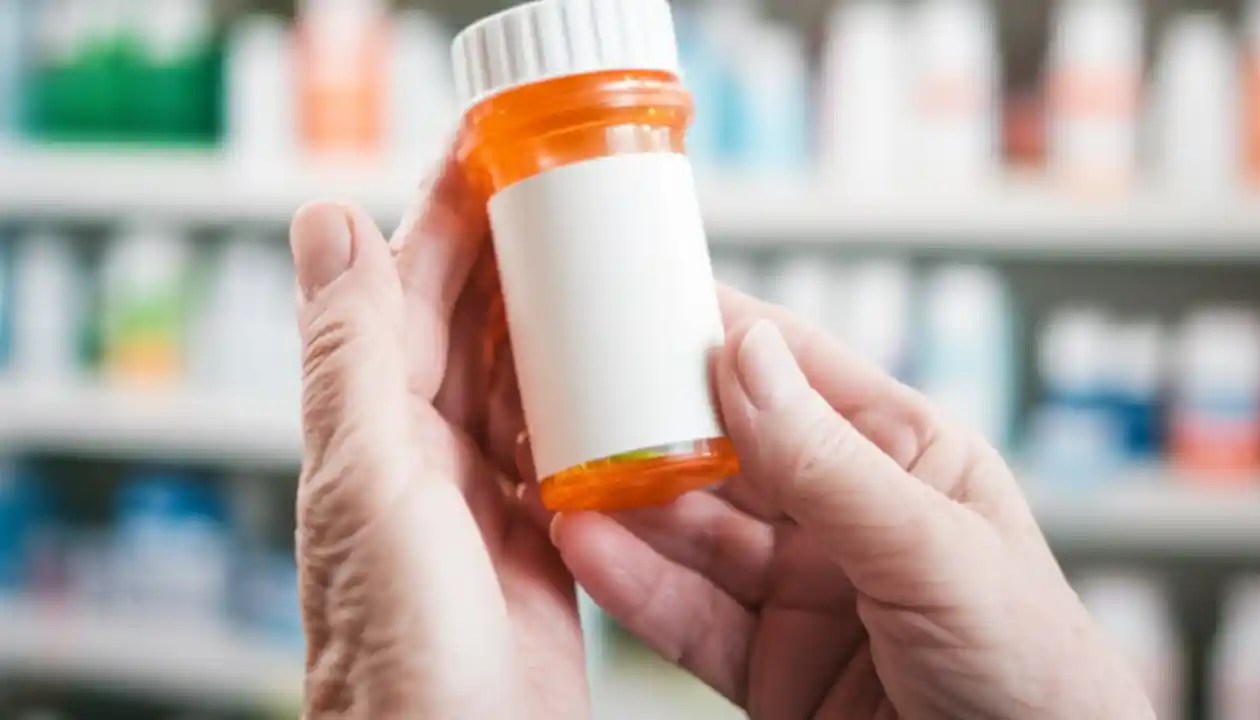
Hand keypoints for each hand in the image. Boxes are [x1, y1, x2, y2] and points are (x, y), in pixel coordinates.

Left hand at [289, 162, 587, 717]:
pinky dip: (592, 405)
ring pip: (522, 385)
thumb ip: (353, 353)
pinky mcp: (540, 544)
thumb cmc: (401, 651)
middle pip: (469, 331)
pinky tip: (621, 372)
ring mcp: (483, 502)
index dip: (446, 219)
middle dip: (512, 259)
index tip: (491, 151)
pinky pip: (567, 450)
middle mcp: (421, 460)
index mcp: (371, 432)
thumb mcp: (370, 483)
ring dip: (557, 324)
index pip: (406, 296)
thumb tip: (326, 223)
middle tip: (568, 191)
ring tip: (606, 263)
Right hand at [554, 291, 1155, 719]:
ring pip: (691, 532)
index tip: (636, 297)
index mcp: (900, 455)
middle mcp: (840, 513)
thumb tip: (747, 354)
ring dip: (625, 504)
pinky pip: (685, 616)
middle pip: (723, 449)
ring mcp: (798, 590)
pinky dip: (631, 585)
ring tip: (556, 470)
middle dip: (647, 420)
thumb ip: (830, 462)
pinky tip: (584, 550)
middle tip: (568, 388)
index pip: (792, 370)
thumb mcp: (934, 550)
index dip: (715, 332)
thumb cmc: (1035, 669)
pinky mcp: (766, 664)